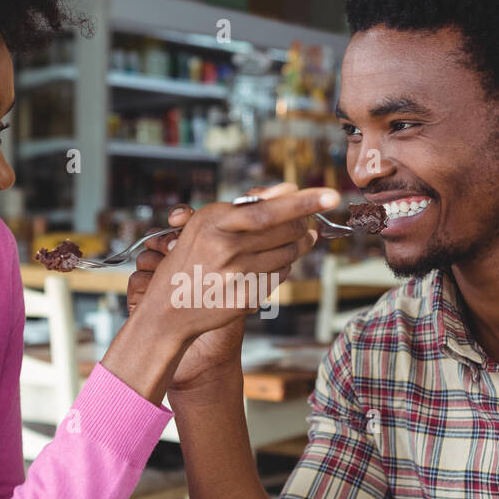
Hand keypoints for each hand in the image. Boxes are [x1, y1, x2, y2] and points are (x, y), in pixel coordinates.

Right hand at [126, 183, 335, 358]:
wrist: (168, 310)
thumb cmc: (190, 258)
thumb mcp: (206, 225)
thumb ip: (245, 206)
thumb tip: (287, 189)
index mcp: (213, 222)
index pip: (268, 210)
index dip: (303, 202)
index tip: (331, 195)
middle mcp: (225, 247)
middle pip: (285, 231)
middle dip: (305, 222)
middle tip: (311, 219)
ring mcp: (237, 275)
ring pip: (288, 254)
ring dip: (300, 243)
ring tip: (300, 238)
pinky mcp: (247, 297)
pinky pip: (280, 275)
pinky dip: (284, 266)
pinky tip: (274, 261)